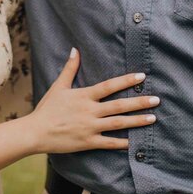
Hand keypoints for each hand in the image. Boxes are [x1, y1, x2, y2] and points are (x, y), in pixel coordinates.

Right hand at [25, 48, 159, 153]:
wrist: (35, 131)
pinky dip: (122, 143)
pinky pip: (108, 143)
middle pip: (119, 105)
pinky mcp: (87, 142)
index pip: (109, 86)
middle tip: (156, 100)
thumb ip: (70, 68)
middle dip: (139, 103)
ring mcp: (90, 127)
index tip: (142, 77)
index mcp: (84, 96)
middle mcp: (90, 111)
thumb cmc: (47, 108)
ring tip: (153, 118)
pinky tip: (134, 142)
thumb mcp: (58, 86)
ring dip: (136, 121)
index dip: (126, 81)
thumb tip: (74, 50)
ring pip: (118, 124)